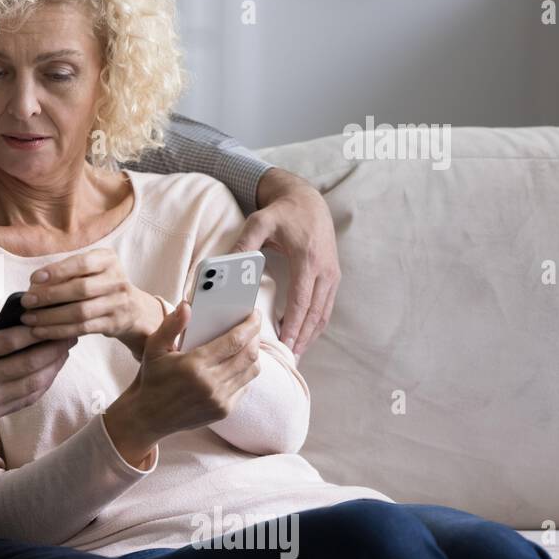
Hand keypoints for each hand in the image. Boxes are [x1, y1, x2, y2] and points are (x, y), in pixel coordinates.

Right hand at [0, 292, 76, 431]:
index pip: (13, 341)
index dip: (36, 330)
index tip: (51, 318)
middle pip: (30, 363)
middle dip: (54, 347)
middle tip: (70, 332)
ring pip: (32, 384)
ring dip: (53, 367)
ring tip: (65, 352)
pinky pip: (25, 400)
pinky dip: (41, 386)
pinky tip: (49, 373)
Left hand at [15, 248, 164, 359]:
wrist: (134, 309)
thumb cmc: (102, 285)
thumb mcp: (93, 270)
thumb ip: (68, 272)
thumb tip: (34, 284)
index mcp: (108, 260)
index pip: (82, 263)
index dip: (57, 271)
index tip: (34, 279)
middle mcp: (116, 280)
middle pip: (80, 289)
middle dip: (49, 296)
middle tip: (26, 302)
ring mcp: (118, 303)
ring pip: (80, 312)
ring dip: (50, 317)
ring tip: (29, 319)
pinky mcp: (114, 324)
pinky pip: (82, 328)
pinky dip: (59, 330)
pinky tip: (41, 331)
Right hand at [103, 304, 261, 464]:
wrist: (148, 416)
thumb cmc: (151, 378)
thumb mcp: (154, 348)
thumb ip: (171, 325)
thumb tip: (187, 306)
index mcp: (194, 365)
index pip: (234, 341)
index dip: (250, 325)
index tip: (254, 314)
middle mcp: (210, 384)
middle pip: (248, 354)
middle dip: (255, 336)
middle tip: (253, 325)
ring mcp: (219, 399)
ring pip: (251, 371)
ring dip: (253, 353)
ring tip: (248, 342)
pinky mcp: (223, 410)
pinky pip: (244, 386)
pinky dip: (245, 372)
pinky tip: (237, 363)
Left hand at [231, 168, 340, 357]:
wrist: (308, 200)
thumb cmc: (281, 213)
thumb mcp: (259, 222)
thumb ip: (244, 244)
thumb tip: (225, 265)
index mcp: (307, 259)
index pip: (301, 300)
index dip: (294, 324)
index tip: (285, 343)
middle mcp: (324, 269)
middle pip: (315, 312)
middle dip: (303, 337)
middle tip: (289, 358)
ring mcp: (332, 273)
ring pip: (324, 313)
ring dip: (311, 334)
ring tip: (296, 353)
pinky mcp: (333, 275)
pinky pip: (327, 306)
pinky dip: (317, 324)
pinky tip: (304, 336)